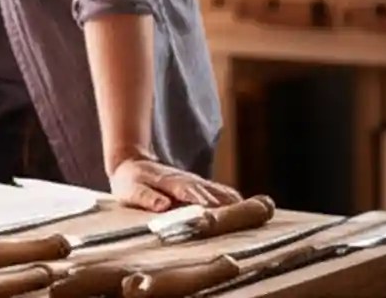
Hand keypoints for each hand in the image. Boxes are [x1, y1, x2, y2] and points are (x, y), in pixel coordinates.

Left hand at [109, 157, 241, 211]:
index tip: (219, 217)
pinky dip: (234, 201)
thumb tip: (165, 205)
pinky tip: (248, 211)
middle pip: (213, 195)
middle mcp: (188, 181)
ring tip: (255, 219)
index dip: (206, 205)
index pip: (192, 194)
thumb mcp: (130, 190)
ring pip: (220, 192)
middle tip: (247, 223)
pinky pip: (221, 192)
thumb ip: (146, 197)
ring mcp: (196, 183)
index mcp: (172, 183)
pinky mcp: (200, 187)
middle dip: (228, 209)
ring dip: (236, 205)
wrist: (132, 162)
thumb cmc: (130, 181)